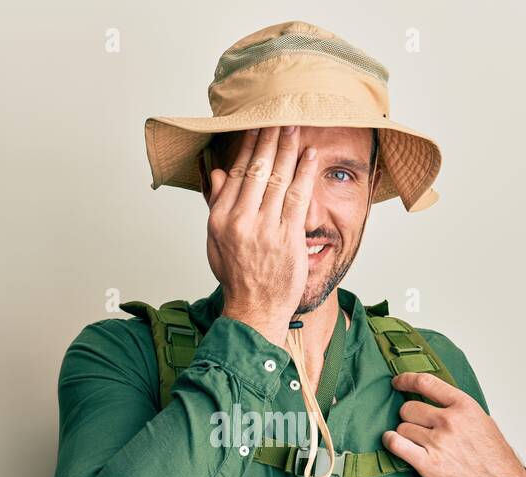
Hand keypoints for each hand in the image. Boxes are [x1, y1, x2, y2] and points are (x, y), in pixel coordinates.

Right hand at [205, 126, 319, 346]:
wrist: (255, 309)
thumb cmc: (237, 277)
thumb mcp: (216, 242)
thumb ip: (218, 204)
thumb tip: (217, 172)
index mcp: (221, 219)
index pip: (235, 174)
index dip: (247, 148)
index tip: (256, 128)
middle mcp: (241, 221)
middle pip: (257, 170)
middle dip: (269, 140)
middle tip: (279, 118)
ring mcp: (265, 229)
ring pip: (278, 179)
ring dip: (288, 150)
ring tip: (295, 128)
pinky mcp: (288, 238)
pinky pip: (297, 198)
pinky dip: (305, 174)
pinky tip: (310, 156)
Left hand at [382, 372, 525, 476]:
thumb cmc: (493, 456)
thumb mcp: (482, 420)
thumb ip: (458, 408)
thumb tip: (435, 398)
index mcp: (464, 406)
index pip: (426, 383)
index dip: (406, 380)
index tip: (397, 382)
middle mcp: (450, 421)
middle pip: (409, 408)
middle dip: (409, 417)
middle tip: (416, 427)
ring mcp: (438, 442)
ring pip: (402, 428)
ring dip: (405, 434)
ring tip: (417, 443)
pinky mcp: (428, 464)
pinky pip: (397, 445)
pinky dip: (391, 442)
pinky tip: (392, 441)